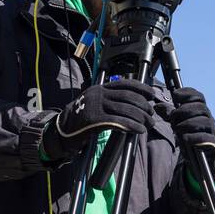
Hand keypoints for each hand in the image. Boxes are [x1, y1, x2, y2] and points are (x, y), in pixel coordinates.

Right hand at [40, 78, 154, 161]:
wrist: (62, 129)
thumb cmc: (81, 118)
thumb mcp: (95, 102)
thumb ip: (110, 100)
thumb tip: (134, 103)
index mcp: (100, 88)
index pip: (125, 83)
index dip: (141, 88)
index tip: (152, 94)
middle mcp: (99, 94)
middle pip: (128, 97)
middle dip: (144, 105)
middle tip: (151, 114)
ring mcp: (96, 106)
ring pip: (126, 109)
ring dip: (141, 117)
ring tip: (149, 124)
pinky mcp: (95, 119)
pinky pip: (119, 122)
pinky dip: (132, 126)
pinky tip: (139, 130)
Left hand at [162, 87, 214, 174]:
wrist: (205, 161)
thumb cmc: (192, 139)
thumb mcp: (180, 126)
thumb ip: (170, 116)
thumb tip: (157, 107)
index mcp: (202, 112)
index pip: (199, 97)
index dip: (188, 93)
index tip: (175, 95)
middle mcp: (209, 119)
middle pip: (201, 107)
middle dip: (184, 110)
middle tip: (172, 118)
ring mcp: (213, 131)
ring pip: (205, 121)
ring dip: (188, 123)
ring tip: (176, 129)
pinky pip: (207, 138)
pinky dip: (194, 137)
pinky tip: (184, 138)